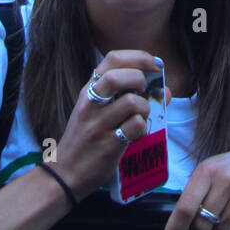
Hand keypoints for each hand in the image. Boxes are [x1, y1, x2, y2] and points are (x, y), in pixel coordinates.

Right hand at [50, 51, 162, 201]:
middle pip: (117, 76)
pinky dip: (142, 128)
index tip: (155, 64)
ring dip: (145, 108)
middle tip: (145, 91)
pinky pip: (134, 127)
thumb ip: (125, 96)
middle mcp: (90, 104)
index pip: (112, 59)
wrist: (65, 172)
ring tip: (140, 117)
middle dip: (140, 78)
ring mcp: (97, 124)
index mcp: (88, 90)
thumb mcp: (95, 111)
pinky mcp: (107, 145)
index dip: (139, 57)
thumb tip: (165, 90)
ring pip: (131, 102)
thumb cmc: (85, 139)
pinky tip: (136, 134)